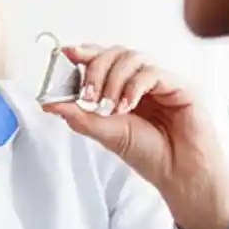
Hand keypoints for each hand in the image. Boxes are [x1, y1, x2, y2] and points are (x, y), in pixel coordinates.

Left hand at [42, 44, 228, 228]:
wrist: (178, 175)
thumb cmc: (149, 154)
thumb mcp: (105, 133)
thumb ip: (78, 115)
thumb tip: (48, 102)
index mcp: (123, 87)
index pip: (102, 59)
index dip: (84, 53)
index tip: (66, 54)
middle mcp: (142, 80)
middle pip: (114, 52)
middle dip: (94, 69)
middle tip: (87, 95)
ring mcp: (161, 81)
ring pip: (132, 58)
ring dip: (113, 80)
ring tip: (108, 106)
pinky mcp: (180, 87)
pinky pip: (152, 73)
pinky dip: (133, 87)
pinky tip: (127, 107)